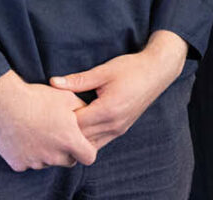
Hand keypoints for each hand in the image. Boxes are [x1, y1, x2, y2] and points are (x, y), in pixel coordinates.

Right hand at [0, 69, 95, 171]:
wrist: (5, 104)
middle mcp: (53, 156)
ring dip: (49, 152)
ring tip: (42, 131)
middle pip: (68, 161)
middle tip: (62, 133)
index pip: (88, 156)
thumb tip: (90, 112)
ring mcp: (35, 162)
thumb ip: (83, 109)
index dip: (88, 149)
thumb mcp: (68, 98)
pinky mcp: (18, 164)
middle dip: (69, 150)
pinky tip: (28, 137)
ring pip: (48, 162)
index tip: (84, 140)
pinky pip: (30, 163)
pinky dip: (31, 154)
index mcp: (69, 140)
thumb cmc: (39, 98)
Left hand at [49, 30, 186, 150]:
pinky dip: (88, 137)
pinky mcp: (121, 129)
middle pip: (80, 137)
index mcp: (108, 110)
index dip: (61, 118)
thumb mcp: (105, 71)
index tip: (54, 108)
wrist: (158, 70)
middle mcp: (113, 124)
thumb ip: (79, 80)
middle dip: (67, 130)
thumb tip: (53, 82)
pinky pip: (99, 142)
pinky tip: (81, 126)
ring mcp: (118, 129)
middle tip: (55, 118)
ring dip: (77, 136)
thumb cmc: (132, 68)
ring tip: (67, 123)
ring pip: (89, 144)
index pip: (75, 125)